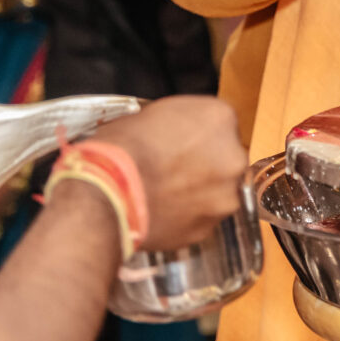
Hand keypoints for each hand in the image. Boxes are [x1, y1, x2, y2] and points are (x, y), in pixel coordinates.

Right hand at [96, 95, 250, 250]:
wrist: (106, 194)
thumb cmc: (121, 149)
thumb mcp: (152, 113)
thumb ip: (181, 121)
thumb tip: (179, 132)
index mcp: (220, 118)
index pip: (219, 123)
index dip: (198, 134)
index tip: (182, 141)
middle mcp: (232, 157)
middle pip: (225, 158)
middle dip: (205, 163)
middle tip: (174, 168)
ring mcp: (224, 196)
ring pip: (218, 191)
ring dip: (199, 191)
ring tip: (165, 192)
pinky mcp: (208, 227)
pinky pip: (201, 218)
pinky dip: (187, 216)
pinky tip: (162, 209)